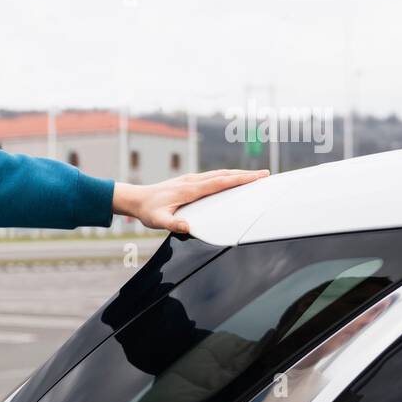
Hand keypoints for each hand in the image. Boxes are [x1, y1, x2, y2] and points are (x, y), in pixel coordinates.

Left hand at [113, 168, 269, 233]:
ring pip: (219, 174)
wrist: (135, 198)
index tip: (257, 177)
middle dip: (245, 174)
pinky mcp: (188, 182)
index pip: (220, 182)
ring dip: (238, 174)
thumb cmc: (147, 210)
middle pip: (224, 175)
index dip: (239, 179)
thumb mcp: (157, 221)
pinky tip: (233, 179)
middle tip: (266, 174)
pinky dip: (226, 176)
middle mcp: (192, 181)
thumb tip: (187, 227)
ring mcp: (191, 180)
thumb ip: (172, 224)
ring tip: (256, 176)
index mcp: (190, 189)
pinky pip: (212, 176)